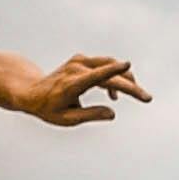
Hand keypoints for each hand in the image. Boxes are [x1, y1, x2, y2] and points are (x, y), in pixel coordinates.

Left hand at [14, 54, 144, 126]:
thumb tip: (112, 113)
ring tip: (137, 95)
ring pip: (110, 65)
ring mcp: (78, 61)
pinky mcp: (81, 60)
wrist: (31, 92)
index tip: (128, 64)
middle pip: (110, 73)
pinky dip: (113, 78)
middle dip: (131, 86)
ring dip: (125, 79)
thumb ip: (89, 115)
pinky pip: (104, 66)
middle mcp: (76, 68)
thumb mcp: (67, 119)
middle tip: (147, 98)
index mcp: (72, 84)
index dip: (113, 71)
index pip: (96, 76)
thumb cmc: (48, 109)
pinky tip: (114, 96)